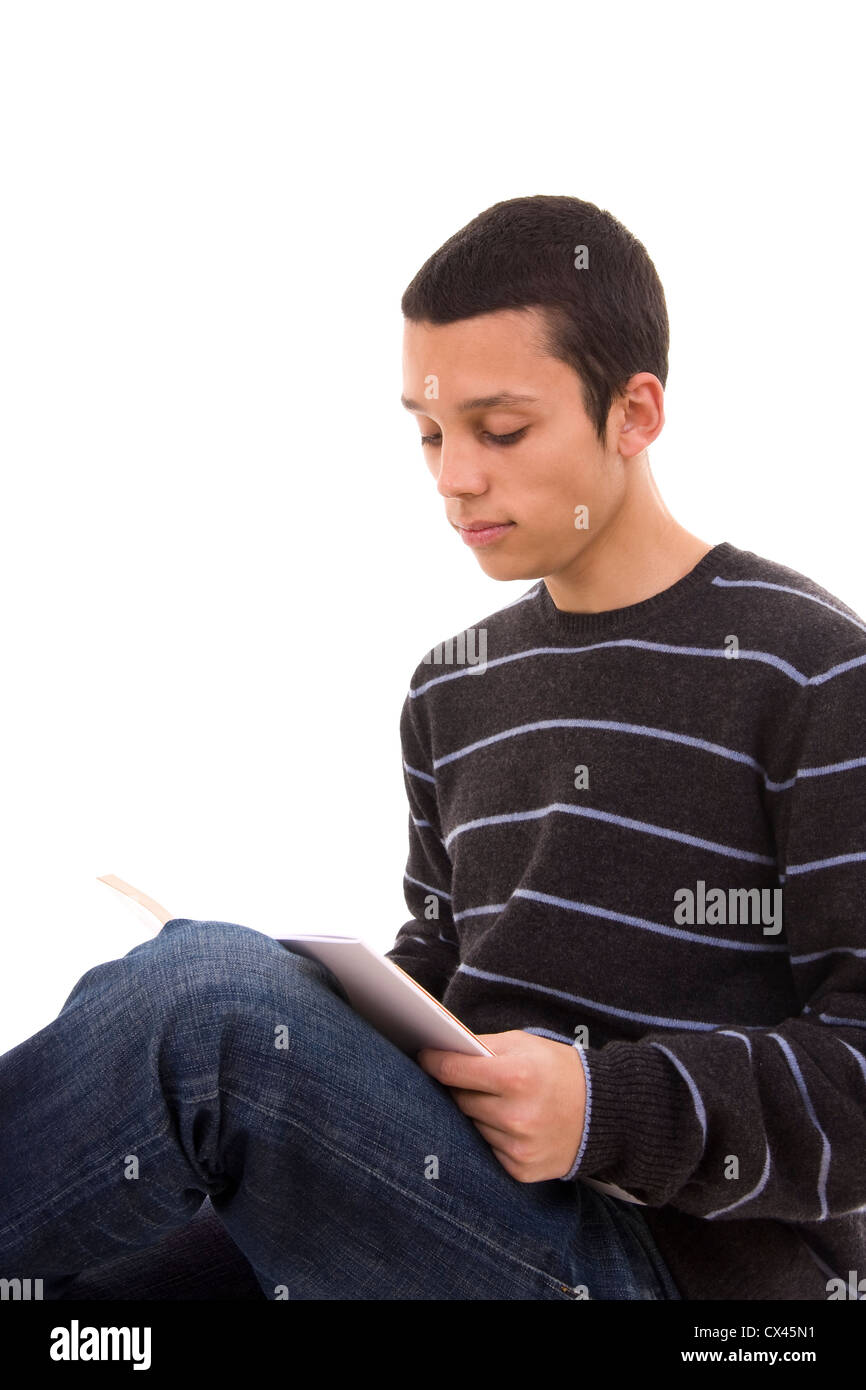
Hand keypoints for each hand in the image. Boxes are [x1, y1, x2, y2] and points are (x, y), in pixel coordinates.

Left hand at [416, 1030, 586, 1182]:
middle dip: (460, 1088)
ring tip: (498, 1102)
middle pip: (460, 1100)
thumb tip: (441, 1049)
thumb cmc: (559, 1070)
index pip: (454, 1071)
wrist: (604, 1113)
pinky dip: (493, 1135)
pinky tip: (511, 1124)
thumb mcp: (525, 1045)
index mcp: (516, 1076)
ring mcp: (518, 1146)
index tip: (424, 1057)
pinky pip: (487, 1149)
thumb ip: (482, 1046)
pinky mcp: (520, 1169)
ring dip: (476, 1113)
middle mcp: (516, 1115)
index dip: (434, 1062)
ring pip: (471, 1125)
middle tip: (467, 1079)